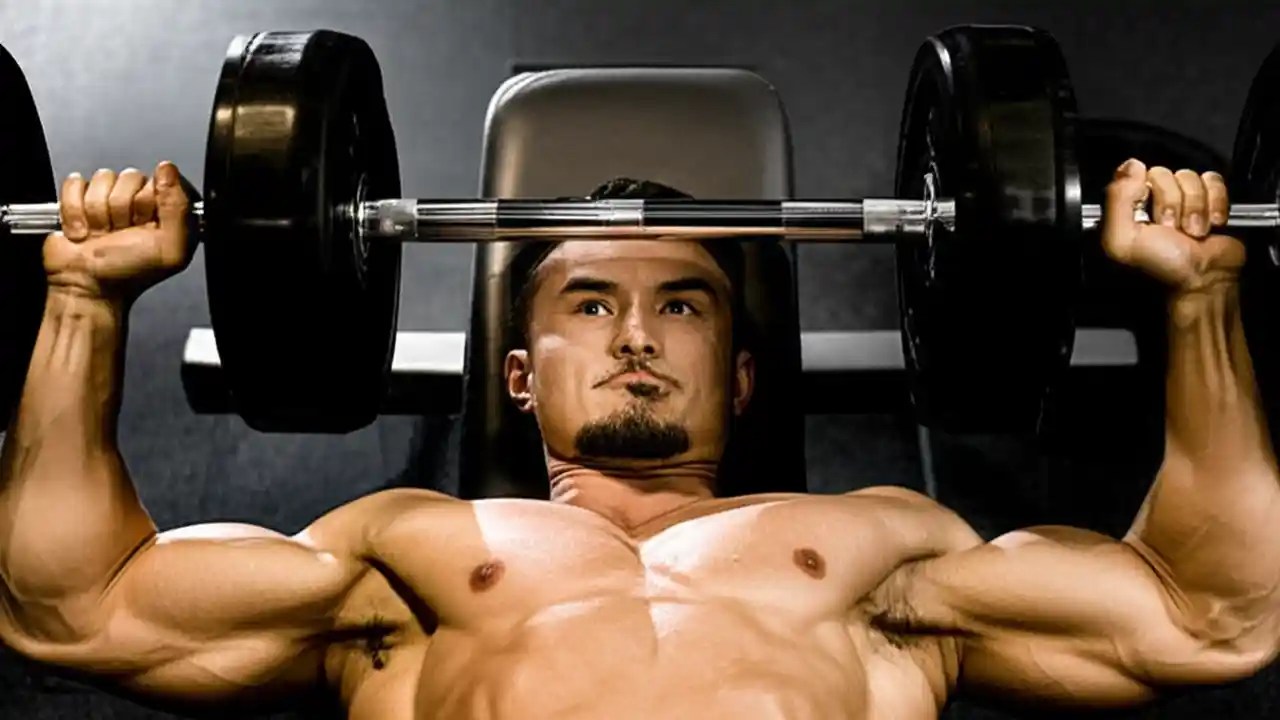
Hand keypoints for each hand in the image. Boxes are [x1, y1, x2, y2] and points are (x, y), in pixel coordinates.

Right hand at [42, 161, 194, 304]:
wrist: (85, 286)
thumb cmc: (129, 274)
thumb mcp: (170, 248)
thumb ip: (179, 208)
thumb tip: (168, 170)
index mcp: (168, 211)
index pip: (162, 178)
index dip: (150, 201)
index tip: (145, 224)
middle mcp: (140, 202)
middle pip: (130, 177)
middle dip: (122, 209)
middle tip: (122, 234)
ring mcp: (109, 199)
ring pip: (102, 179)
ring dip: (99, 213)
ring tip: (103, 234)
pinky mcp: (79, 198)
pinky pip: (75, 184)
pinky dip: (75, 210)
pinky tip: (85, 230)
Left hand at [1102, 159, 1244, 292]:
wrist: (1204, 280)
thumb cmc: (1162, 267)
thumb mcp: (1123, 239)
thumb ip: (1117, 200)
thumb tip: (1130, 166)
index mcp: (1127, 208)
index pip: (1134, 174)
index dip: (1146, 193)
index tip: (1149, 216)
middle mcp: (1152, 201)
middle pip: (1164, 174)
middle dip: (1172, 204)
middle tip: (1171, 229)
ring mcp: (1183, 199)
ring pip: (1189, 177)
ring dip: (1194, 208)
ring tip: (1191, 232)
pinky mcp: (1210, 199)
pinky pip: (1213, 181)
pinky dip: (1215, 204)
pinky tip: (1210, 225)